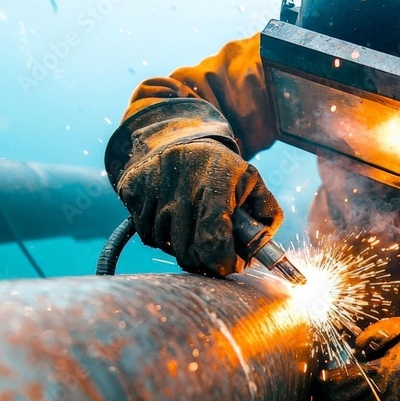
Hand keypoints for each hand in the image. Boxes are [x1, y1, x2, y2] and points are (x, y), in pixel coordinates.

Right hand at [117, 138, 281, 276]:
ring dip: (179, 245)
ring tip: (190, 224)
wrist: (179, 136)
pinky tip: (170, 216)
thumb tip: (261, 249)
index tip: (228, 265)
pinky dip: (159, 234)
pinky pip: (146, 233)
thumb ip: (267, 213)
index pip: (213, 240)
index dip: (221, 262)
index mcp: (214, 185)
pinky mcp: (132, 191)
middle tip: (211, 250)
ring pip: (164, 245)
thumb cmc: (220, 166)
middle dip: (203, 259)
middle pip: (187, 252)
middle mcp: (181, 189)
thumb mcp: (251, 181)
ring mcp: (153, 190)